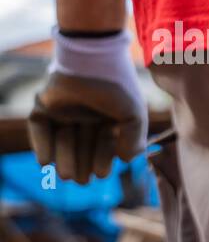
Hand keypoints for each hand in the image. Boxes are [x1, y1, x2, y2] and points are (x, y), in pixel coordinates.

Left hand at [28, 31, 146, 184]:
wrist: (93, 60)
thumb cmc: (118, 88)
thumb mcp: (134, 116)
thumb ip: (134, 139)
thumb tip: (126, 160)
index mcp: (109, 118)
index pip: (104, 144)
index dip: (102, 160)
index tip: (102, 173)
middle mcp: (86, 116)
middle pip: (81, 146)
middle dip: (81, 165)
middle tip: (81, 181)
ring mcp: (64, 111)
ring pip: (62, 140)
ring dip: (64, 158)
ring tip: (66, 175)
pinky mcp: (45, 105)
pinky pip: (40, 128)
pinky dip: (41, 145)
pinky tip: (45, 162)